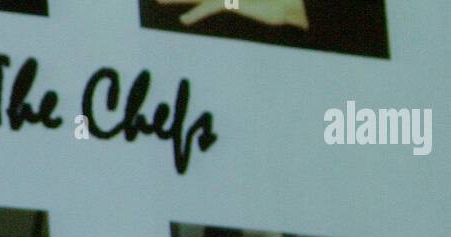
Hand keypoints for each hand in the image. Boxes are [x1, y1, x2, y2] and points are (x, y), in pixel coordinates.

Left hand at [155, 0, 308, 29]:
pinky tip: (184, 21)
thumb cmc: (283, 3)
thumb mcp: (269, 7)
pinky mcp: (232, 0)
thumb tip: (279, 18)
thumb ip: (260, 7)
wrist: (291, 0)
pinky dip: (196, 15)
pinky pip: (209, 8)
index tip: (185, 7)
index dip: (196, 3)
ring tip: (159, 0)